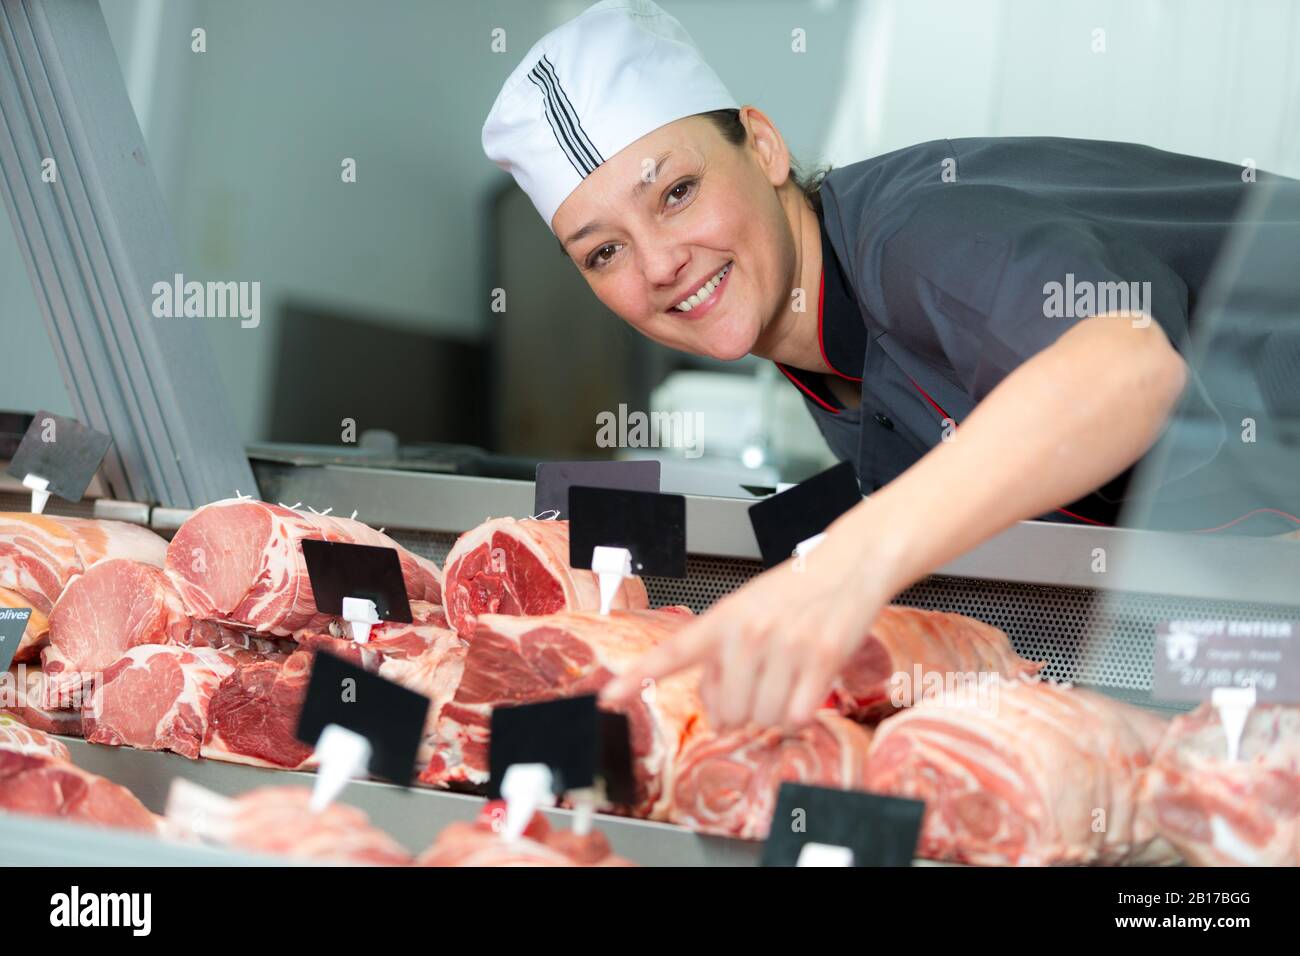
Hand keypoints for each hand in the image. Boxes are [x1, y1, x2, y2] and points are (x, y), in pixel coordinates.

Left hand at [600, 524, 893, 731]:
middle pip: (728, 713)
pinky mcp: (822, 659)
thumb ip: (720, 657)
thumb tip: (718, 713)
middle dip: (743, 709)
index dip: (636, 678)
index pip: (671, 652)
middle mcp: (748, 632)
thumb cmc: (792, 592)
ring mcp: (785, 646)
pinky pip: (797, 717)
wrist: (847, 564)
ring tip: (786, 675)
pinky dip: (802, 712)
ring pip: (764, 719)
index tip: (607, 698)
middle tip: (759, 681)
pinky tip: (806, 685)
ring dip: (776, 710)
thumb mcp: (744, 612)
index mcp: (721, 619)